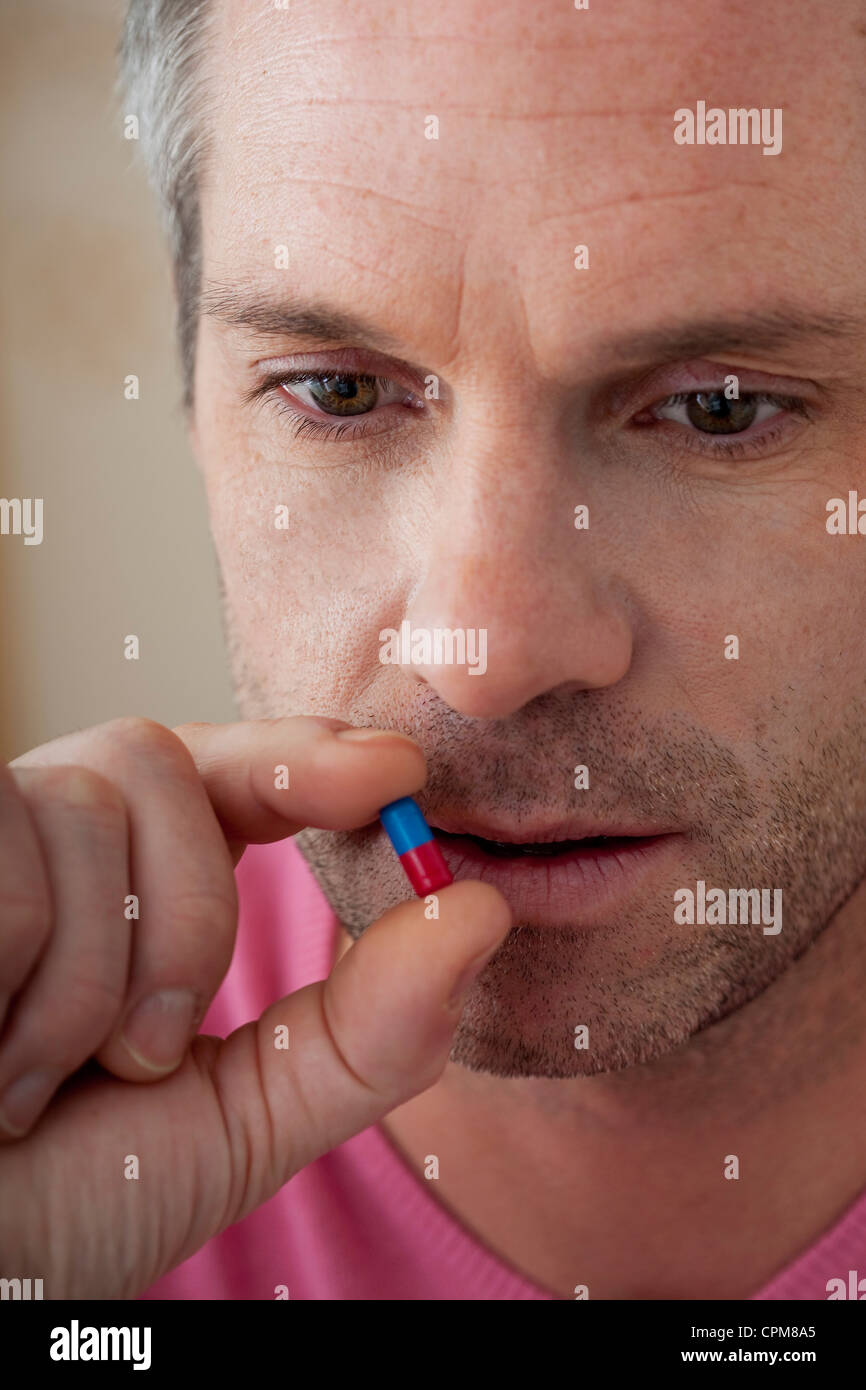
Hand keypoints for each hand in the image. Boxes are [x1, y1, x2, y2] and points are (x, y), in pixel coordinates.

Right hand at [0, 716, 509, 1296]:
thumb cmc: (84, 1195)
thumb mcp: (250, 1115)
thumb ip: (370, 1027)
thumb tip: (482, 913)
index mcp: (134, 878)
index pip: (225, 768)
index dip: (301, 753)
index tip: (395, 772)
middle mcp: (48, 839)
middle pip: (155, 758)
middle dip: (191, 914)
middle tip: (148, 1050)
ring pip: (84, 803)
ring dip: (97, 979)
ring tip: (48, 1078)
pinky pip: (5, 858)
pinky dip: (20, 982)